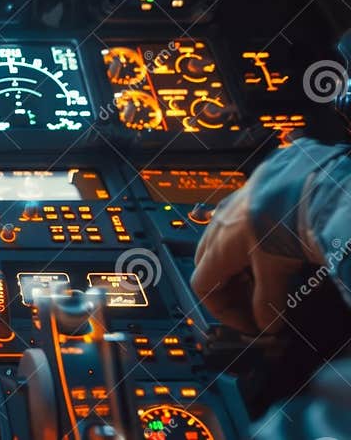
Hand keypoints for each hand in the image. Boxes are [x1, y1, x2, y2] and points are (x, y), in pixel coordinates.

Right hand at [191, 187, 304, 334]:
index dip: (223, 311)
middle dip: (230, 291)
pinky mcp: (250, 200)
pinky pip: (240, 231)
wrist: (303, 182)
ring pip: (225, 249)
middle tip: (255, 306)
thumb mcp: (276, 270)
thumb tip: (268, 323)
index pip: (202, 287)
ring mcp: (232, 212)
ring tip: (269, 282)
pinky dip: (251, 250)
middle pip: (210, 267)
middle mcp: (218, 228)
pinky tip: (274, 253)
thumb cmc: (281, 219)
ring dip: (241, 271)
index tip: (248, 323)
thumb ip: (269, 301)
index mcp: (216, 247)